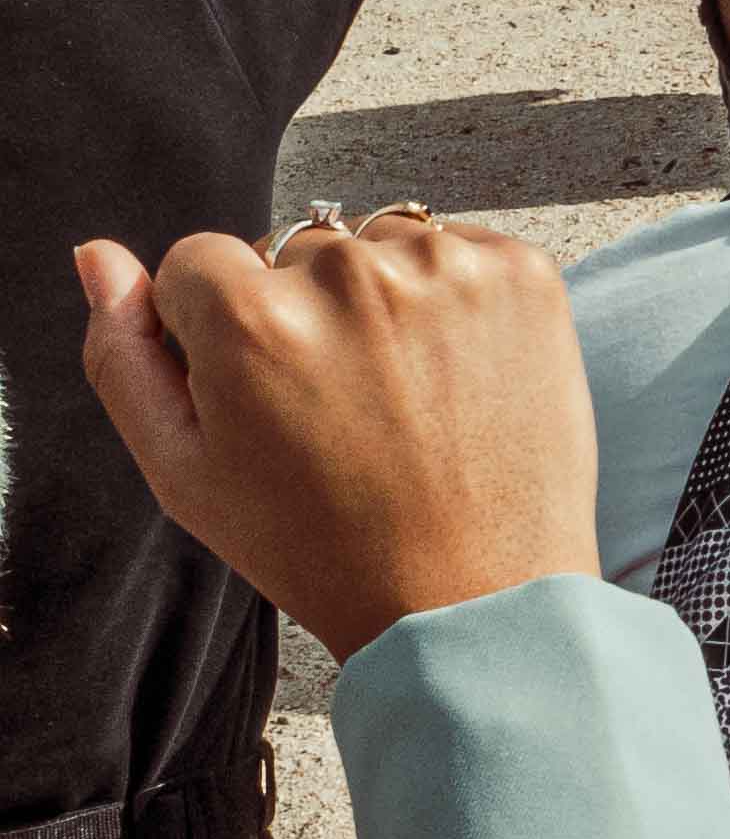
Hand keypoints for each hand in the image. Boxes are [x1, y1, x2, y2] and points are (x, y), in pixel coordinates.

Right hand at [75, 214, 599, 664]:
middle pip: (291, 250)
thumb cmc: (317, 543)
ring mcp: (446, 265)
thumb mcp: (186, 473)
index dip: (214, 330)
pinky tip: (453, 376)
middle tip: (334, 410)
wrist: (473, 594)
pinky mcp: (521, 270)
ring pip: (375, 244)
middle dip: (297, 312)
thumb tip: (98, 256)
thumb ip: (125, 356)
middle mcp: (349, 273)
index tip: (257, 391)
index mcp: (253, 319)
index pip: (197, 261)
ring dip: (377, 297)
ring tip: (396, 395)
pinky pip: (459, 249)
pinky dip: (451, 298)